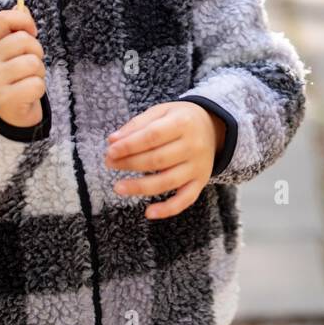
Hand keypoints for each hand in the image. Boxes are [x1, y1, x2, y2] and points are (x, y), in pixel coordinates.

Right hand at [0, 8, 45, 127]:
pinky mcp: (5, 99)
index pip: (2, 19)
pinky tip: (28, 94)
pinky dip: (38, 89)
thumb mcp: (10, 52)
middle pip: (23, 40)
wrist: (6, 114)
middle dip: (37, 51)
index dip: (23, 20)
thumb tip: (21, 6)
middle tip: (31, 64)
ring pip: (32, 63)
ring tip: (28, 79)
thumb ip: (15, 30)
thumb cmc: (12, 78)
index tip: (32, 31)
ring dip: (38, 73)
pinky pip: (35, 84)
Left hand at [105, 102, 225, 219]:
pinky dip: (167, 209)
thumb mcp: (161, 112)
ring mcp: (198, 166)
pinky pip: (185, 199)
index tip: (110, 151)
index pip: (152, 136)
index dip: (129, 145)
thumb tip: (112, 140)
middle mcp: (193, 145)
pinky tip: (149, 212)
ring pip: (167, 181)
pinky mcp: (200, 182)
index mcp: (183, 123)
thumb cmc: (180, 119)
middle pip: (157, 159)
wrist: (214, 128)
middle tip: (109, 163)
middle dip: (129, 163)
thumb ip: (137, 124)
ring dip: (140, 187)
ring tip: (118, 187)